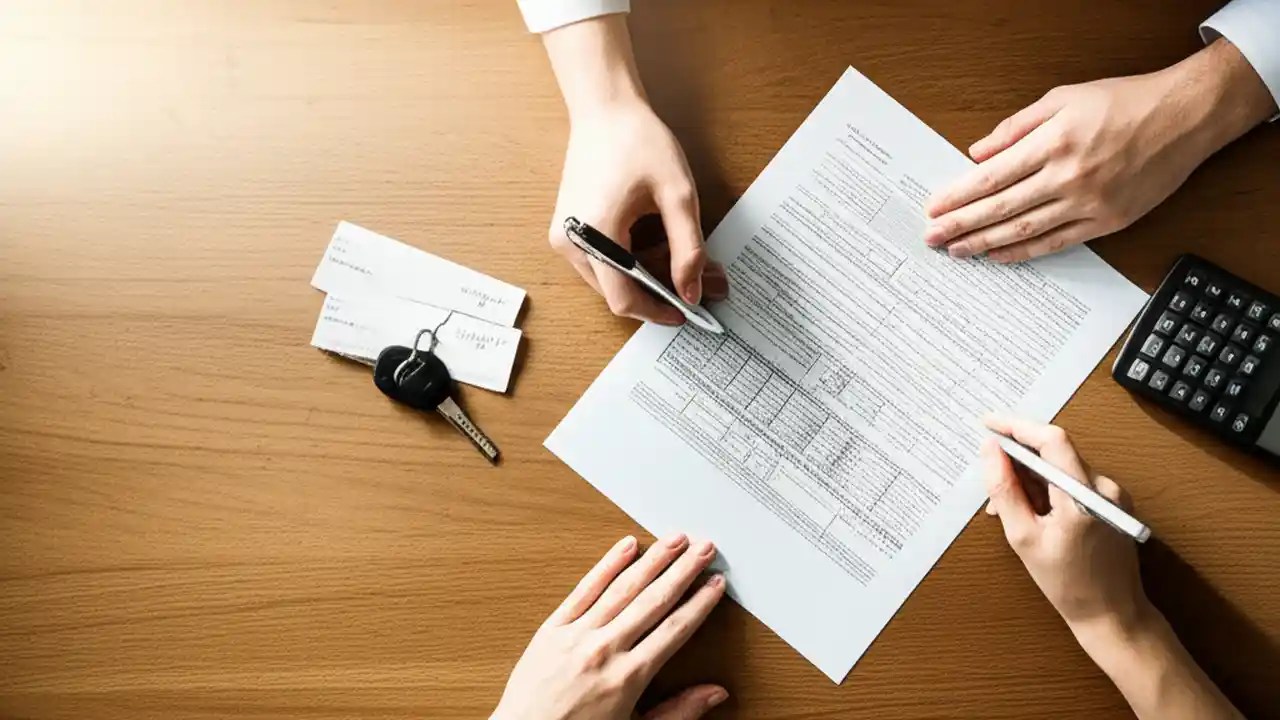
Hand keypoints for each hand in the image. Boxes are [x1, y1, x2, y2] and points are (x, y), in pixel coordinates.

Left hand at [491, 534, 727, 719]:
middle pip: (654, 600)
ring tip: (674, 539)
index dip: (699, 604)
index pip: (674, 630)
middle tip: (704, 548)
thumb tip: (715, 693)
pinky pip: (583, 590)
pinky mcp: (552, 629)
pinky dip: (606, 566)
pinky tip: (625, 547)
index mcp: (628, 677)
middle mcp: (604, 650)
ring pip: (623, 588)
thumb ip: (678, 711)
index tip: (716, 583)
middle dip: (683, 571)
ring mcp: (577, 635)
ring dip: (652, 560)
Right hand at [549, 103, 727, 323]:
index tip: (686, 311)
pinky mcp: (566, 232)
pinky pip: (600, 262)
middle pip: (617, 291)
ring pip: (610, 279)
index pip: (624, 298)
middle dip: (659, 290)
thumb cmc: (638, 141)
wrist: (605, 110)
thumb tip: (692, 291)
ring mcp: (563, 238)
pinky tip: (652, 238)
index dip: (657, 311)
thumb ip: (689, 249)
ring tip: (676, 249)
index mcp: (594, 232)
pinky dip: (630, 260)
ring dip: (646, 274)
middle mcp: (570, 242)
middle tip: (697, 277)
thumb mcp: (678, 194)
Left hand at [924, 39, 1276, 262]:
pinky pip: (1056, 243)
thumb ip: (1016, 127)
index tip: (935, 209)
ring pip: (1025, 230)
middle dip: (961, 225)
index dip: (959, 196)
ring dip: (985, 243)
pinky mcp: (1107, 221)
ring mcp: (1089, 202)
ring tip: (957, 251)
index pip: (992, 177)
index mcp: (1054, 142)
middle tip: (932, 238)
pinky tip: (999, 256)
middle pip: (1001, 207)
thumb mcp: (1063, 98)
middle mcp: (1069, 176)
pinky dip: (1024, 253)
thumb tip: (977, 153)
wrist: (1184, 117)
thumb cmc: (1124, 102)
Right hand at [979, 415, 1149, 630]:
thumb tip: (991, 452)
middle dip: (1018, 461)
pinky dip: (1047, 491)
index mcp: (1083, 496)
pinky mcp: (1112, 503)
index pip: (1051, 440)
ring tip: (1008, 509)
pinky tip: (1032, 514)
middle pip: (1055, 453)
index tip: (988, 424)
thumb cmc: (1068, 584)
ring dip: (1030, 479)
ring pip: (1061, 469)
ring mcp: (1112, 494)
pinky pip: (1072, 483)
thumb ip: (1005, 490)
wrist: (1112, 614)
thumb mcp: (1023, 538)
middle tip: (991, 481)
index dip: (1017, 426)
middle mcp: (1104, 488)